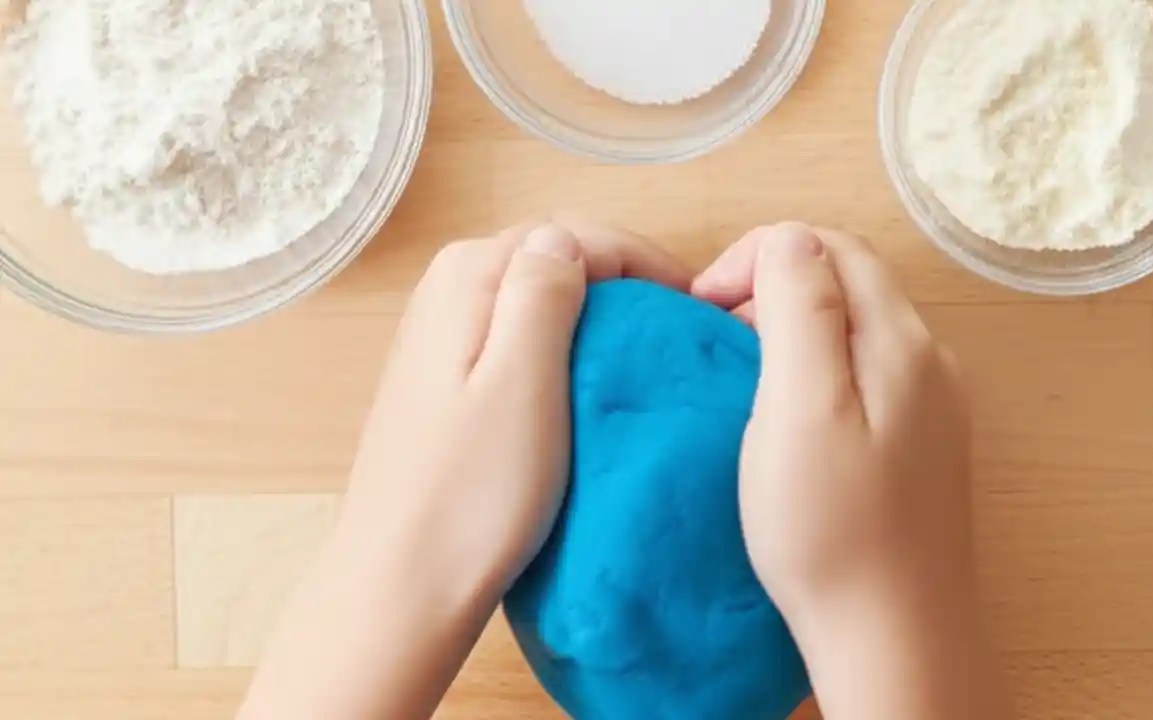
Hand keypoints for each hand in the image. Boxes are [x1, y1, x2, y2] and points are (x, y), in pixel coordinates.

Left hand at [240, 221, 691, 719]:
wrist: (403, 583)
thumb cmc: (473, 491)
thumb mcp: (522, 381)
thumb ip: (542, 292)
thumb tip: (564, 238)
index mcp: (469, 275)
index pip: (575, 234)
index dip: (645, 264)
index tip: (697, 313)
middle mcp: (445, 288)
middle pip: (552, 259)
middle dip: (621, 285)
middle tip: (677, 336)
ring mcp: (437, 335)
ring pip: (534, 298)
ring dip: (592, 315)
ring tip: (642, 360)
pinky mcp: (440, 379)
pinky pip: (514, 336)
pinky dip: (559, 347)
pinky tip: (585, 386)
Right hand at [694, 223, 1006, 719]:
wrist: (892, 637)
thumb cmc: (831, 528)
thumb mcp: (800, 406)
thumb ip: (801, 308)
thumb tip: (789, 238)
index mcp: (900, 340)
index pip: (830, 244)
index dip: (759, 254)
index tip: (705, 307)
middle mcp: (930, 360)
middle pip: (849, 280)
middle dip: (773, 285)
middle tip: (715, 338)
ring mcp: (933, 405)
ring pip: (856, 327)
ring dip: (792, 327)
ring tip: (740, 376)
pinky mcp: (923, 446)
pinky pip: (866, 373)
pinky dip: (816, 368)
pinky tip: (785, 418)